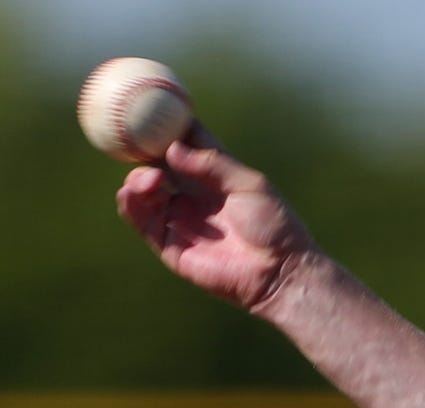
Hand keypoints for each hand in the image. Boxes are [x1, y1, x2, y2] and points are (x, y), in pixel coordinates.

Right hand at [114, 127, 317, 314]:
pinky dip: (131, 203)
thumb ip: (213, 164)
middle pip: (156, 164)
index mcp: (214, 177)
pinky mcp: (171, 245)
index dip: (166, 126)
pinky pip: (141, 220)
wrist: (281, 272)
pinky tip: (132, 191)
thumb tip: (172, 149)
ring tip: (153, 178)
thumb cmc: (275, 226)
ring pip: (144, 192)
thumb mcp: (249, 185)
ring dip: (138, 179)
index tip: (148, 105)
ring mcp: (180, 219)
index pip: (184, 144)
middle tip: (132, 138)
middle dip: (141, 149)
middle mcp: (193, 195)